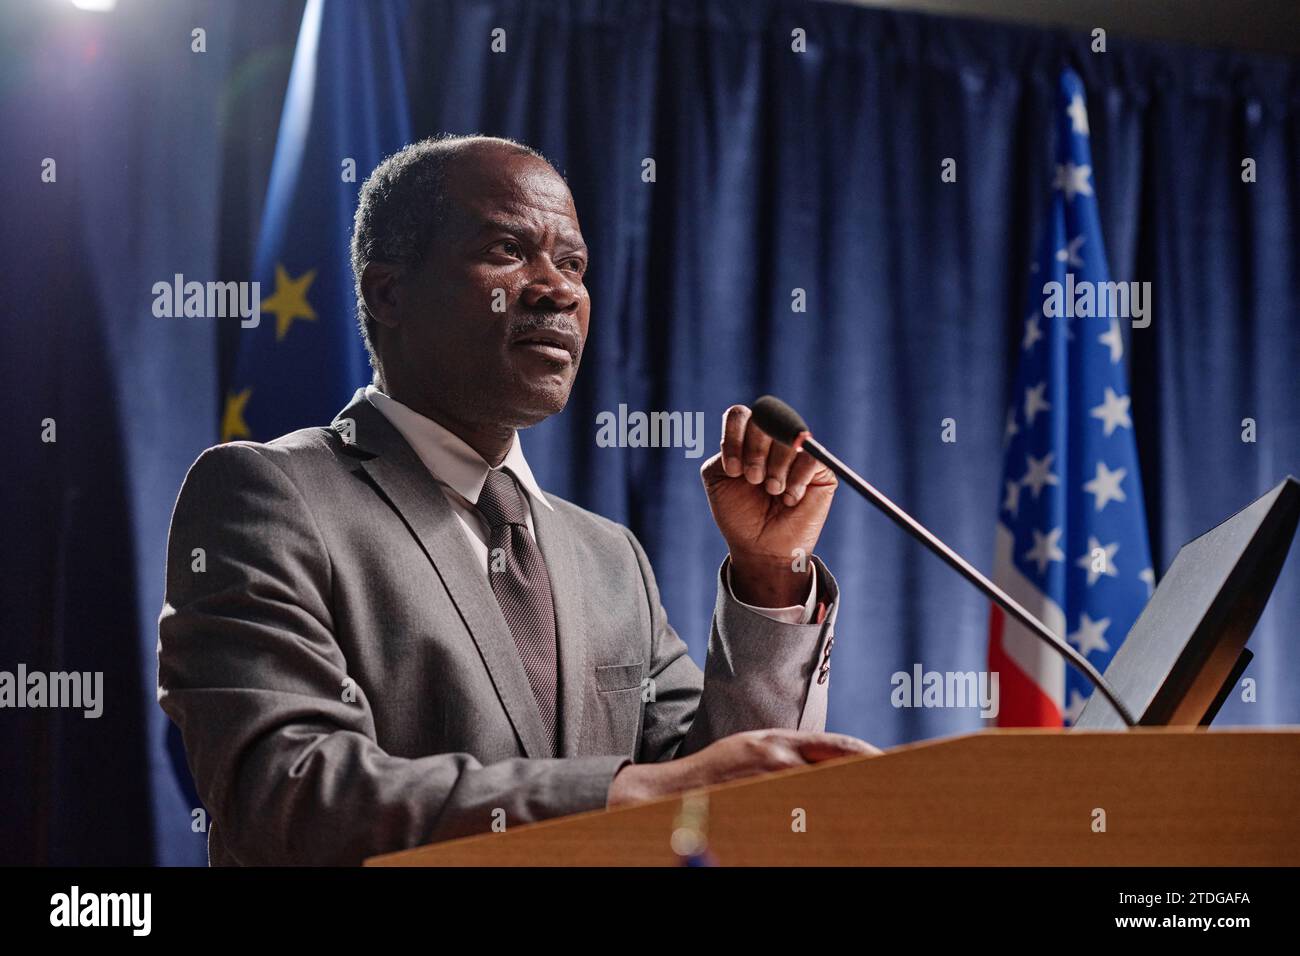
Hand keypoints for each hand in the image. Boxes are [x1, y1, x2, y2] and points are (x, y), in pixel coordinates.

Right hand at [606, 729, 878, 807]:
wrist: (669, 794)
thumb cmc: (715, 774)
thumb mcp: (752, 749)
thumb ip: (787, 753)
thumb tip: (831, 763)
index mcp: (777, 740)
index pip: (837, 745)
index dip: (868, 755)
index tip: (890, 764)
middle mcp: (775, 758)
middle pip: (836, 772)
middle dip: (862, 782)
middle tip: (889, 794)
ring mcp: (766, 785)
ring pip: (821, 796)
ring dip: (841, 806)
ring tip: (864, 818)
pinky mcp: (757, 806)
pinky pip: (797, 819)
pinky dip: (813, 824)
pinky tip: (824, 831)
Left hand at [700, 404, 836, 606]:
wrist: (761, 547)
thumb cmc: (739, 513)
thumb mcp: (718, 478)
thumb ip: (727, 449)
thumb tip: (757, 430)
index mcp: (745, 438)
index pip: (740, 415)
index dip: (733, 439)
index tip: (732, 471)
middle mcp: (772, 440)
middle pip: (765, 420)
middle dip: (755, 452)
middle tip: (753, 479)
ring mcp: (797, 452)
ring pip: (788, 438)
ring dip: (775, 469)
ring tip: (773, 491)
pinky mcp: (819, 468)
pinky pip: (810, 457)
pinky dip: (796, 481)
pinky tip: (790, 498)